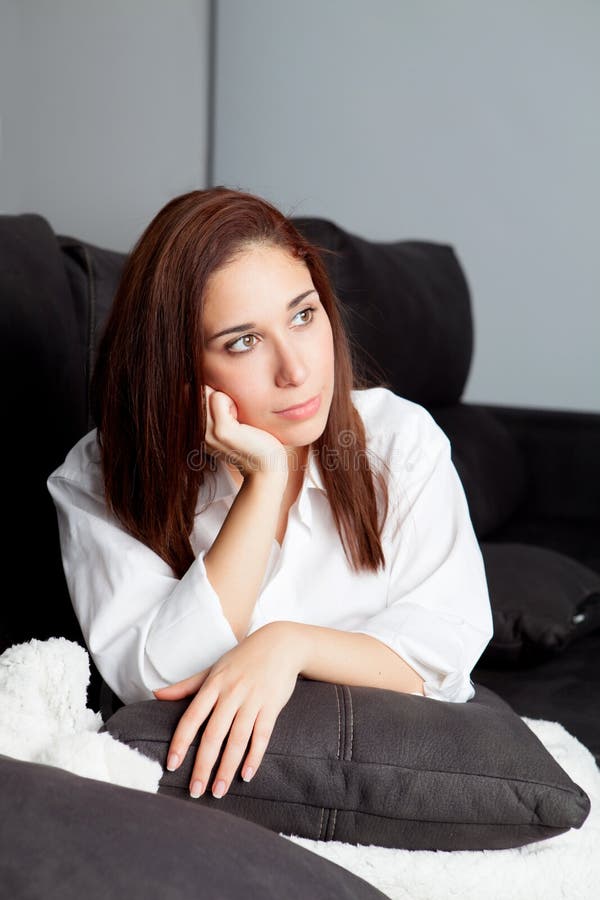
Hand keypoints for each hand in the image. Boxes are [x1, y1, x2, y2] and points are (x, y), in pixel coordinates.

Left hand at [152, 622, 302, 798]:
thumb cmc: (243, 658)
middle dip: (203, 765)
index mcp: (214, 684)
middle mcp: (231, 693)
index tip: (172, 765)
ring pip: (237, 739)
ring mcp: (252, 700)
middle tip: (194, 791)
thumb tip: (156, 694)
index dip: (181, 742)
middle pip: (214, 734)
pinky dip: (254, 756)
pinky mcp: (272, 706)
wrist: (281, 644)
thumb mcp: (214, 668)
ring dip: (227, 768)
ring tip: (218, 791)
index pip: (192, 717)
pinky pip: (262, 735)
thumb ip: (187, 685)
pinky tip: (247, 775)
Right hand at [203, 385, 287, 480]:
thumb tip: (203, 382)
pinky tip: (239, 418)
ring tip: (236, 416)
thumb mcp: (230, 423)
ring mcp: (207, 432)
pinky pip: (218, 397)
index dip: (207, 392)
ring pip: (205, 391)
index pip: (189, 394)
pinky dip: (231, 401)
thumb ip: (215, 408)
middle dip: (215, 392)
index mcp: (197, 431)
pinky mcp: (221, 430)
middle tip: (234, 413)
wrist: (267, 467)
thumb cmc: (254, 442)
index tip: (227, 411)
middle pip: (196, 390)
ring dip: (224, 397)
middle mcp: (197, 432)